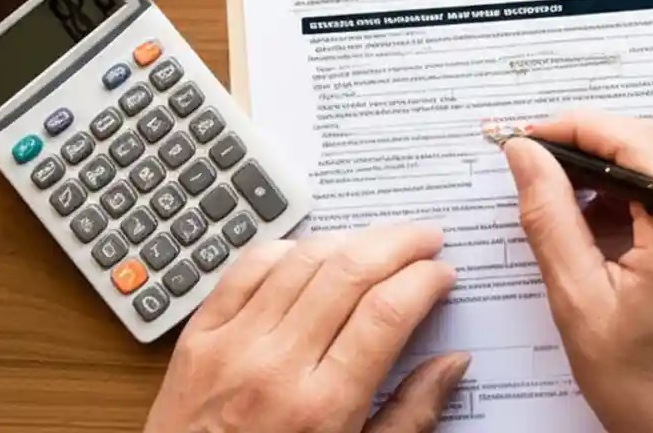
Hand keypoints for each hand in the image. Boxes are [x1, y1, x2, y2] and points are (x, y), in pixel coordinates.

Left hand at [144, 223, 468, 432]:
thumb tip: (454, 363)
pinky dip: (286, 249)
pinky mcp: (198, 336)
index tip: (442, 273)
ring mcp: (231, 346)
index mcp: (323, 408)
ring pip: (302, 260)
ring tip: (378, 241)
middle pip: (350, 273)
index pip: (386, 313)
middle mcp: (276, 368)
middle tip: (425, 238)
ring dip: (350, 237)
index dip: (423, 280)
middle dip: (398, 243)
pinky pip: (246, 268)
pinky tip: (312, 251)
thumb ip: (410, 416)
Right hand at [502, 111, 652, 432]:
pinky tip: (608, 224)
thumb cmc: (646, 392)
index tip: (529, 136)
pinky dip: (644, 195)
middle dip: (593, 141)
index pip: (632, 141)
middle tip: (540, 160)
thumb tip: (526, 156)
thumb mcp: (579, 304)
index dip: (573, 127)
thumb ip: (549, 218)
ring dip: (618, 168)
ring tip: (568, 198)